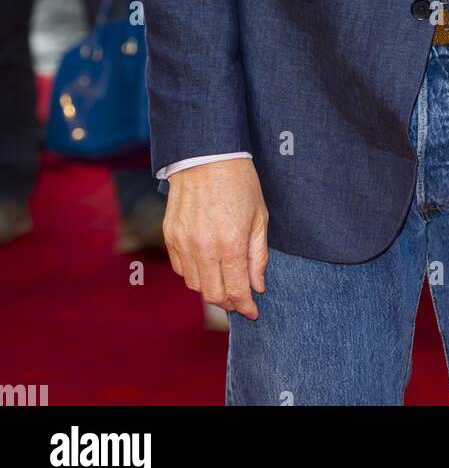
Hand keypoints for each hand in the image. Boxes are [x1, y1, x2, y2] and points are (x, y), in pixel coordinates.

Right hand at [163, 158, 268, 319]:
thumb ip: (258, 255)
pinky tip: (207, 264)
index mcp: (231, 243)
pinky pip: (181, 269)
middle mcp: (205, 247)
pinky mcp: (170, 236)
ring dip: (211, 289)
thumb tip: (258, 286)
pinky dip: (194, 273)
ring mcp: (184, 242)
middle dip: (229, 303)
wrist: (206, 155)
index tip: (253, 312)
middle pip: (213, 295)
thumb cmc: (239, 182)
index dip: (246, 307)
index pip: (236, 291)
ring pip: (195, 285)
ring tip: (225, 281)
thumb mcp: (259, 217)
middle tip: (240, 300)